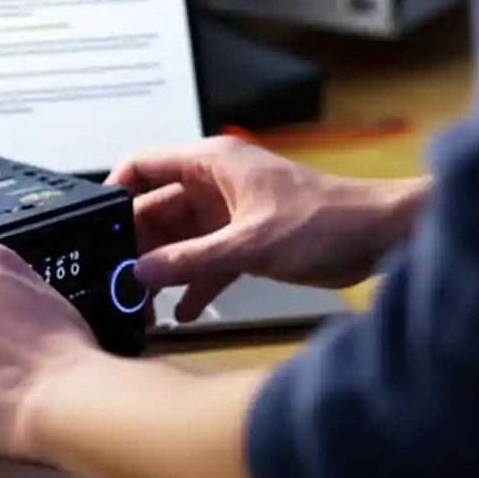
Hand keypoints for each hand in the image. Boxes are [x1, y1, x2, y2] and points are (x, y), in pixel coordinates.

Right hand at [106, 135, 430, 320]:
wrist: (382, 237)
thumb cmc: (328, 219)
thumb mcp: (247, 244)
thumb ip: (189, 261)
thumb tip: (141, 273)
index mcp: (211, 164)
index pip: (142, 166)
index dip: (115, 192)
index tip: (96, 225)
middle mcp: (214, 184)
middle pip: (155, 211)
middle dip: (138, 247)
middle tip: (119, 280)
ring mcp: (228, 212)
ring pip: (178, 241)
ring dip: (163, 271)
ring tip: (144, 304)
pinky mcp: (245, 240)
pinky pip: (204, 261)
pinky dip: (193, 284)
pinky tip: (183, 313)